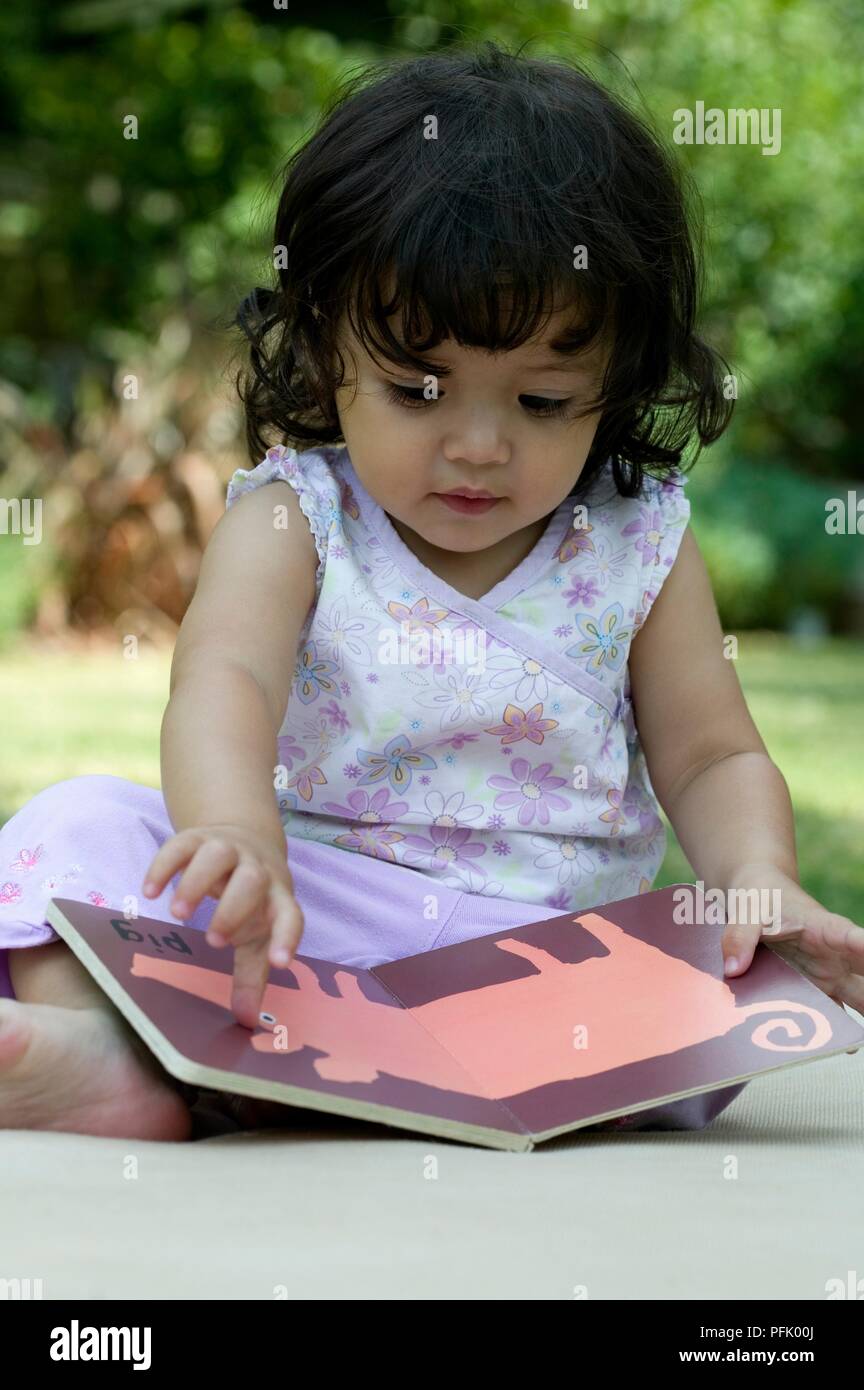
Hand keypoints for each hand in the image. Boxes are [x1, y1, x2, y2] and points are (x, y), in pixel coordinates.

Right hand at [142, 823, 303, 1028]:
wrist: (248, 837)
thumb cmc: (254, 899)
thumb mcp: (256, 936)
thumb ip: (252, 975)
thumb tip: (246, 1022)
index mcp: (277, 898)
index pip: (291, 916)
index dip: (287, 938)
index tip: (279, 964)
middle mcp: (257, 870)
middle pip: (252, 880)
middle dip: (234, 909)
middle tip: (213, 941)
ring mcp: (229, 849)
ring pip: (217, 854)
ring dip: (197, 883)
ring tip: (177, 914)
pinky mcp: (198, 837)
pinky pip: (181, 844)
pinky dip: (164, 866)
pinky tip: (150, 892)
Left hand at [721, 864, 863, 1041]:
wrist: (758, 892)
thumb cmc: (760, 896)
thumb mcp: (747, 909)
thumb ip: (740, 936)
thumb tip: (734, 970)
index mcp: (825, 928)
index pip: (852, 940)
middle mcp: (834, 955)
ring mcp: (826, 975)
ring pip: (854, 1000)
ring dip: (852, 1021)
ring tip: (853, 1043)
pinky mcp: (813, 988)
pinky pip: (825, 1013)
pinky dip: (825, 1030)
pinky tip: (826, 1049)